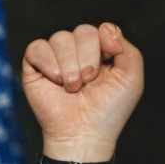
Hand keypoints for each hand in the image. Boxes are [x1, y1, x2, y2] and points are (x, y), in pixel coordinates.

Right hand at [21, 22, 143, 161]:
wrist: (82, 134)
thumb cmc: (108, 110)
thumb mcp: (131, 78)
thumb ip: (127, 49)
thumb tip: (104, 28)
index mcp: (101, 51)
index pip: (103, 29)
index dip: (105, 46)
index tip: (106, 70)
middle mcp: (77, 51)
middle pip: (83, 31)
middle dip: (87, 58)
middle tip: (87, 83)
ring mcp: (55, 58)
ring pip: (60, 38)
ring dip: (69, 65)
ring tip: (71, 87)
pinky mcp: (33, 68)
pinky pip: (36, 48)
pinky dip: (47, 62)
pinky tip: (55, 80)